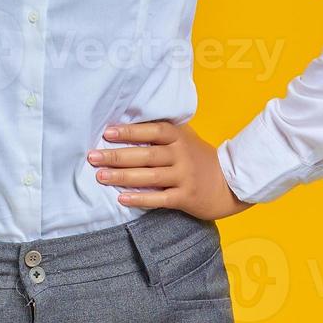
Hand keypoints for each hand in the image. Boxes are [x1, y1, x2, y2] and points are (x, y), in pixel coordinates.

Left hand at [88, 119, 254, 220]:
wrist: (229, 183)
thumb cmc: (199, 158)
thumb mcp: (186, 138)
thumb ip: (163, 132)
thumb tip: (127, 123)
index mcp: (179, 137)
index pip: (152, 131)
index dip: (130, 131)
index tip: (107, 132)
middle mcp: (181, 155)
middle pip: (146, 154)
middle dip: (117, 155)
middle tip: (93, 156)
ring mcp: (184, 177)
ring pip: (149, 176)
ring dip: (122, 177)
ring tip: (100, 176)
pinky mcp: (185, 197)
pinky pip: (159, 198)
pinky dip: (140, 198)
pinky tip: (121, 198)